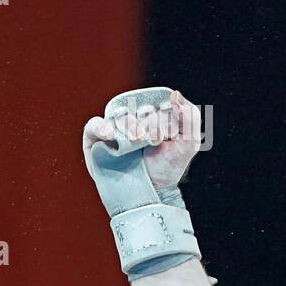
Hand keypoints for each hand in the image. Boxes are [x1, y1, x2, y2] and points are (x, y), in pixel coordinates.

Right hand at [82, 90, 202, 191]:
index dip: (165, 116)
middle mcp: (133, 118)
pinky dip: (101, 127)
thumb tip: (175, 94)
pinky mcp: (96, 139)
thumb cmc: (168, 166)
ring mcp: (115, 127)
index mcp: (155, 115)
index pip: (158, 104)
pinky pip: (94, 125)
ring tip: (138, 140)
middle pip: (139, 110)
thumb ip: (191, 118)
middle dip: (150, 123)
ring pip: (119, 116)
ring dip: (130, 125)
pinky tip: (111, 134)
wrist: (150, 191)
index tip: (170, 133)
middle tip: (155, 139)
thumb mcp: (189, 144)